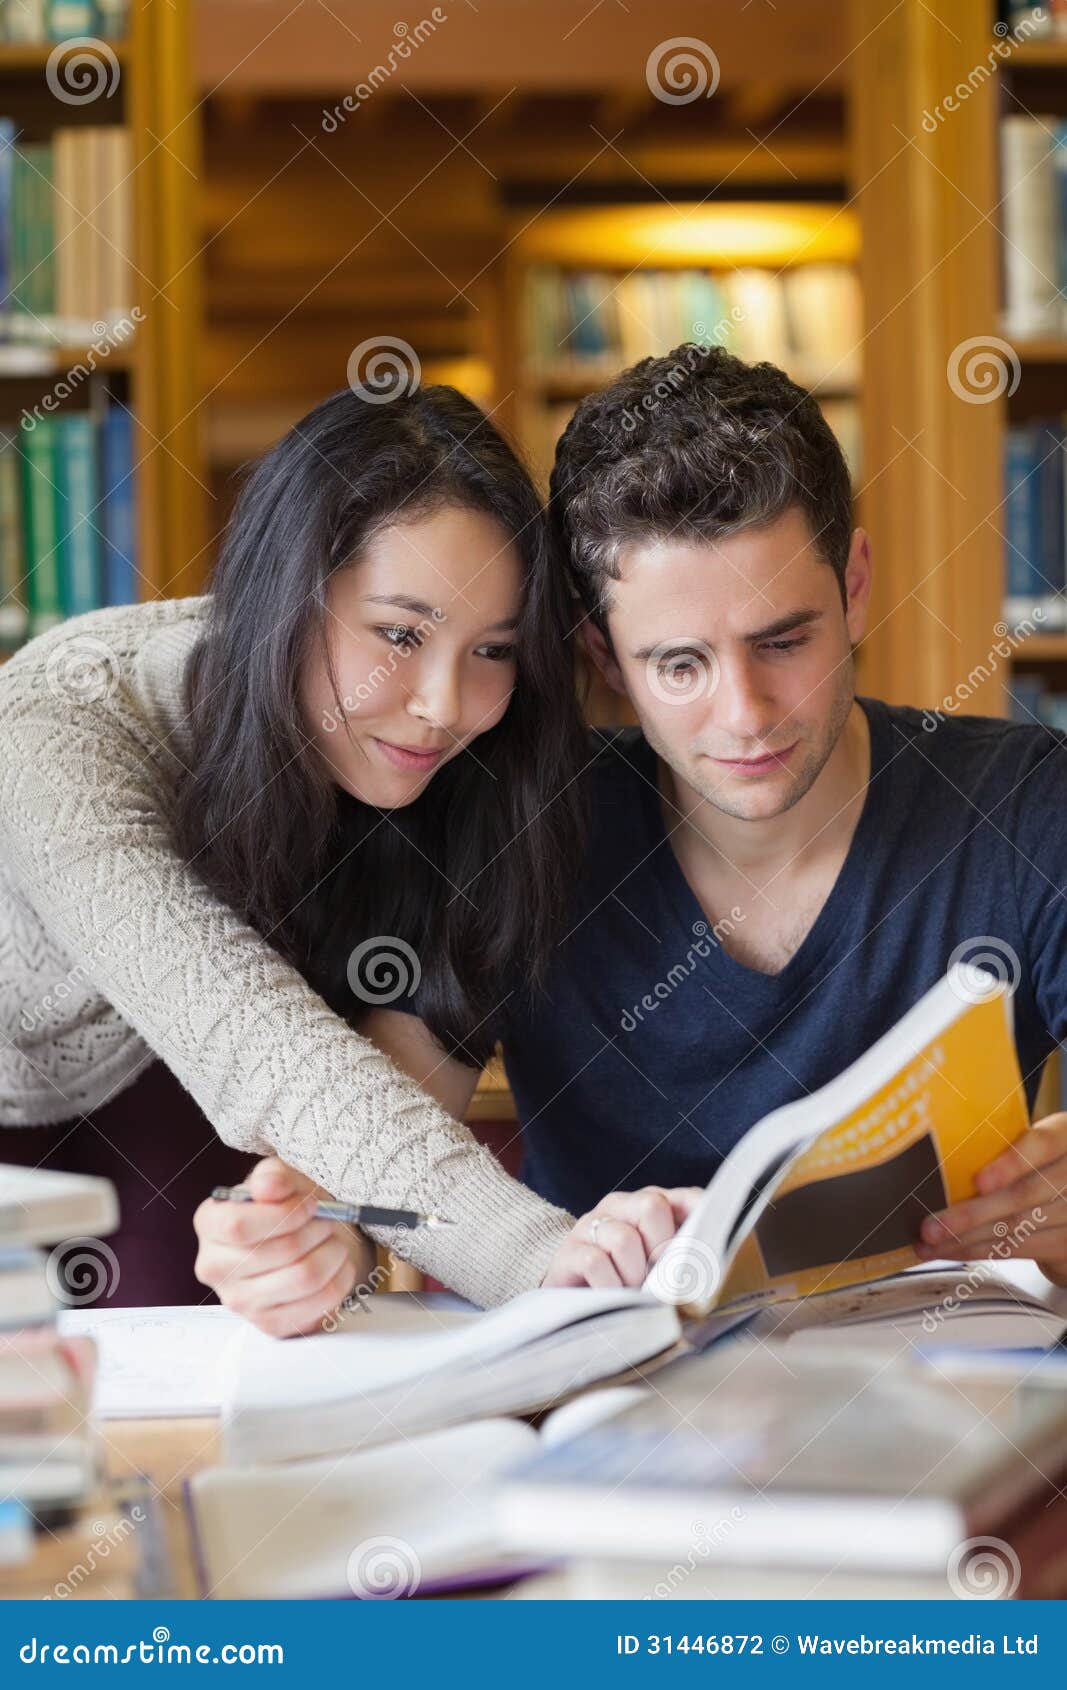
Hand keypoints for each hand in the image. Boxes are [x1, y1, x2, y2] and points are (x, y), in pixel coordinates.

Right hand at [193, 1156, 377, 1336]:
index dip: (285, 1213)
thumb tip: (269, 1187)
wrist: (302, 1240)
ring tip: (333, 1240)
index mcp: (210, 1224)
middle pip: (282, 1250)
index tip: (310, 1205)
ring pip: (305, 1276)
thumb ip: (272, 1177)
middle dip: (318, 1229)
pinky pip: (319, 1303)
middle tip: (328, 1220)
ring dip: (333, 1252)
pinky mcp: (270, 1324)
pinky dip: (340, 1278)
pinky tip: (336, 1265)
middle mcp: (215, 1267)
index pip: (239, 1225)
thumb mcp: (279, 1179)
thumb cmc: (286, 1208)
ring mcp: (241, 1302)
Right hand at [541, 1186, 703, 1288]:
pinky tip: (611, 1296)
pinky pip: (595, 1262)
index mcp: (650, 1203)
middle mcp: (620, 1205)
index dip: (701, 1220)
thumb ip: (686, 1255)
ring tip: (632, 1292)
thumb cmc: (629, 1280)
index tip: (708, 1253)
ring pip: (624, 1239)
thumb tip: (717, 1267)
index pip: (686, 1198)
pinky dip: (610, 1286)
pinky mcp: (569, 1251)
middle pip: (652, 1205)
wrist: (574, 1296)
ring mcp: (591, 1225)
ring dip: (633, 1275)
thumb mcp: (661, 1265)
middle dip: (661, 1249)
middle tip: (658, 1277)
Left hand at [915, 1113, 1066, 1286]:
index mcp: (1063, 1136)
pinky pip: (1017, 1249)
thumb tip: (935, 1157)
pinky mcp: (1065, 1244)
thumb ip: (997, 1144)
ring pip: (1015, 1228)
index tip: (979, 1182)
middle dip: (971, 1214)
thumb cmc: (1034, 1160)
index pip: (1040, 1145)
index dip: (1010, 1164)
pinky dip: (978, 1251)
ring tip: (929, 1244)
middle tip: (930, 1227)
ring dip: (965, 1239)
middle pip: (1022, 1196)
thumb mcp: (1025, 1140)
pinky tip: (951, 1251)